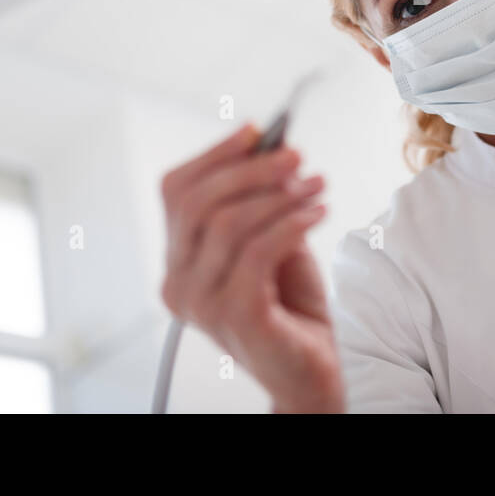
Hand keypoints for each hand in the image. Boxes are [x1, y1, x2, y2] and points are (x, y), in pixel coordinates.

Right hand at [159, 123, 344, 412]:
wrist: (316, 365)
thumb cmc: (291, 303)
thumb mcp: (269, 236)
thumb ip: (258, 198)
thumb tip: (265, 142)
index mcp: (177, 261)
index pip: (175, 191)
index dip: (215, 154)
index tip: (257, 131)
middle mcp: (178, 284)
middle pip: (199, 202)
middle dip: (251, 169)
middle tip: (297, 158)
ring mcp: (201, 305)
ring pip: (228, 223)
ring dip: (279, 195)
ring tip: (317, 187)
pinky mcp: (235, 317)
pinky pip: (257, 252)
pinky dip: (291, 223)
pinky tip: (318, 213)